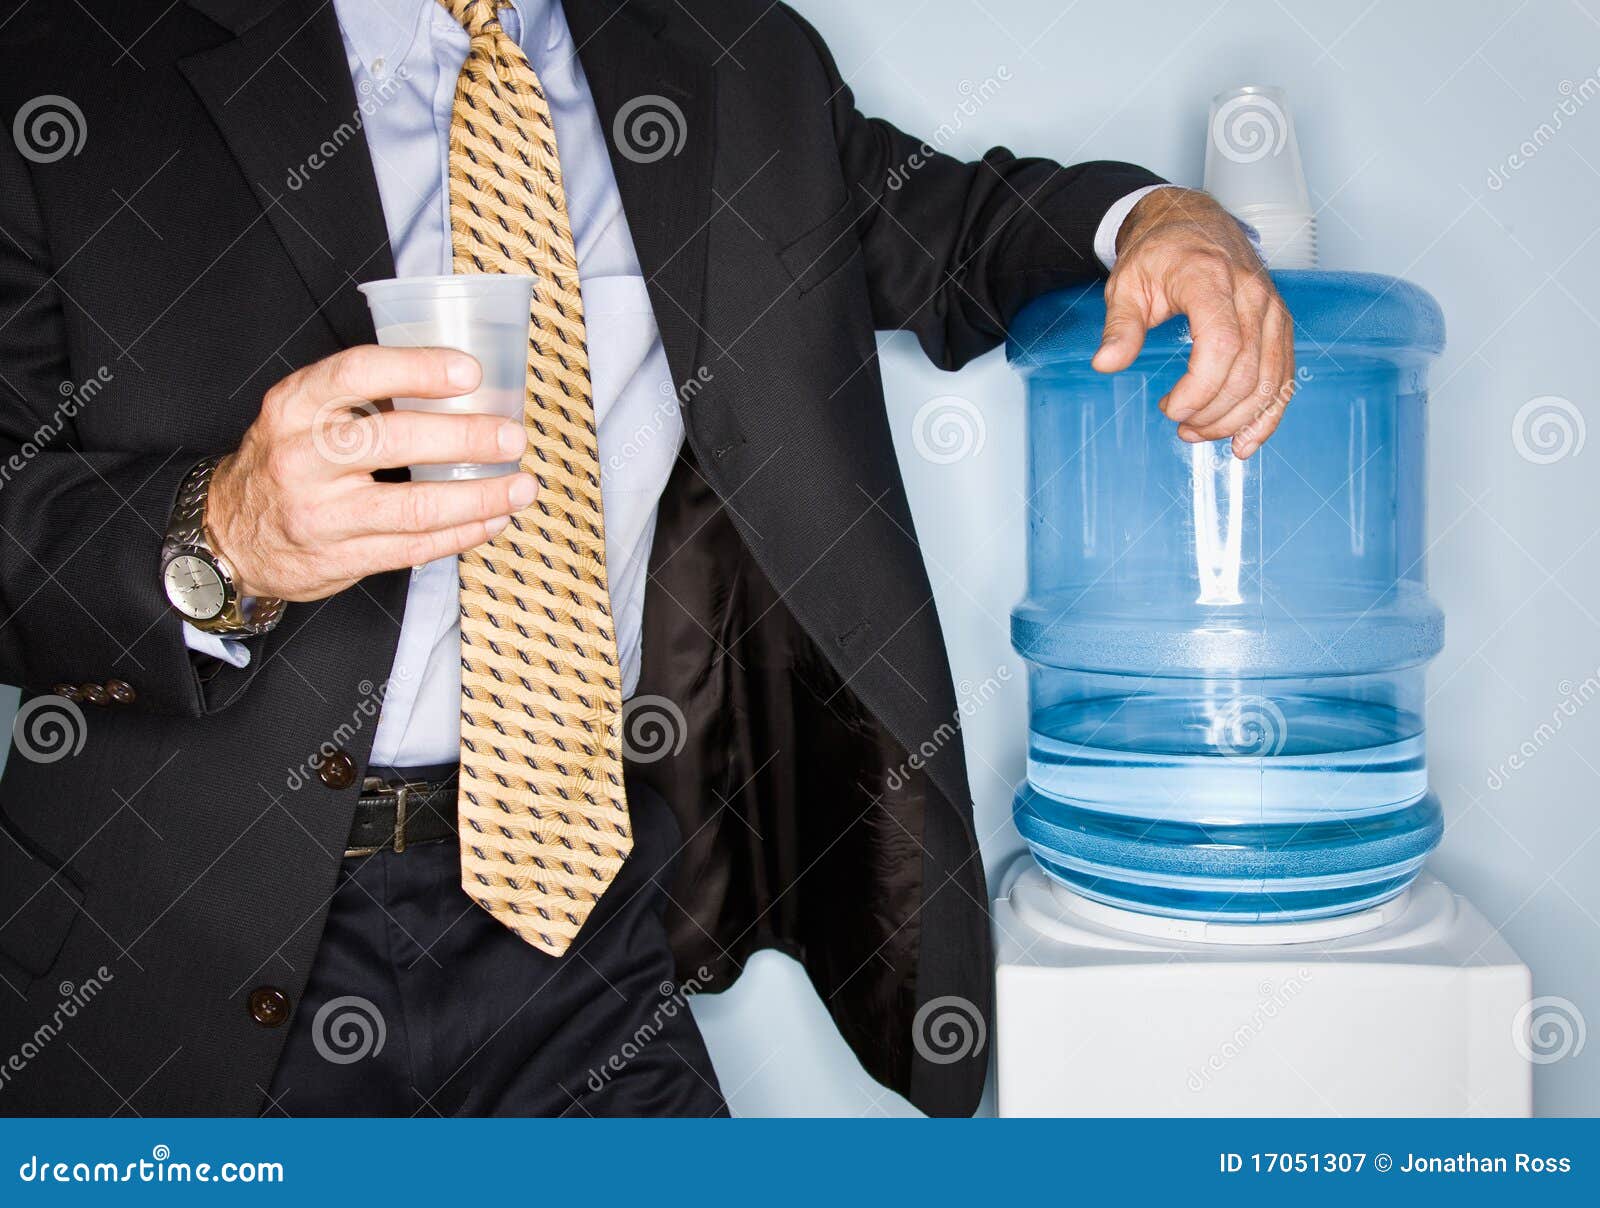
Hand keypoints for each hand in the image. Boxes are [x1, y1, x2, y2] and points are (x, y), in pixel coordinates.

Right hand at [207, 345, 536, 601]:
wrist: (228, 536)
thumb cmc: (285, 463)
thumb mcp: (302, 414)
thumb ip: (363, 398)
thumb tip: (459, 385)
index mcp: (295, 406)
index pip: (358, 373)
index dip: (418, 369)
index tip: (470, 372)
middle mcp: (302, 458)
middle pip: (396, 442)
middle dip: (467, 439)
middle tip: (512, 437)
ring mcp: (320, 514)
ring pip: (416, 507)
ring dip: (480, 497)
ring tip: (520, 486)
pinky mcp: (340, 559)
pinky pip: (415, 548)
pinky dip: (463, 533)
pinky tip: (492, 519)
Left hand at [1092, 187, 1294, 458]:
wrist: (1193, 223)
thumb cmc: (1159, 253)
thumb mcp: (1126, 284)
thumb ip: (1120, 326)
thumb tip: (1106, 363)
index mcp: (1210, 279)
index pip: (1221, 344)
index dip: (1199, 388)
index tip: (1170, 408)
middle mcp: (1251, 293)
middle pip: (1246, 370)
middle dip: (1213, 412)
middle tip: (1179, 426)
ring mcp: (1271, 309)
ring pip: (1269, 379)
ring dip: (1235, 419)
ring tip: (1198, 432)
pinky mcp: (1279, 325)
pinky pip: (1284, 376)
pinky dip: (1268, 414)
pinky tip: (1245, 440)